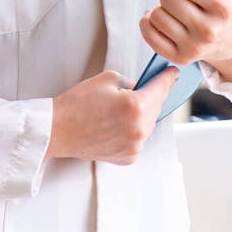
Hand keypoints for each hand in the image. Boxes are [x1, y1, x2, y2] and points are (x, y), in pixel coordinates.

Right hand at [46, 65, 178, 165]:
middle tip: (146, 84)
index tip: (173, 73)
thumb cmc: (78, 103)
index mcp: (136, 107)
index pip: (160, 89)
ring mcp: (134, 147)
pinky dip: (133, 128)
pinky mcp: (127, 158)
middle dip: (153, 95)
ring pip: (148, 124)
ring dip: (142, 113)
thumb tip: (143, 89)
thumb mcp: (108, 79)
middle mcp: (139, 130)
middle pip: (157, 107)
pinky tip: (118, 121)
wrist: (57, 130)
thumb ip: (132, 83)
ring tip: (124, 105)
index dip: (168, 78)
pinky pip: (138, 138)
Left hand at [139, 0, 231, 68]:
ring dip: (163, 10)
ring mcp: (193, 46)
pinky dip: (149, 24)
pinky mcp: (179, 57)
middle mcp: (208, 30)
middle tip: (187, 2)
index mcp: (223, 9)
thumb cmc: (230, 12)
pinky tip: (164, 22)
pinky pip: (148, 33)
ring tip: (178, 13)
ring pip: (156, 15)